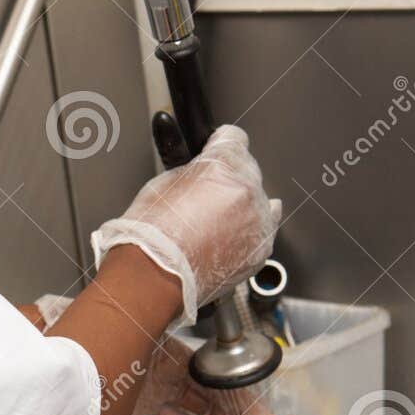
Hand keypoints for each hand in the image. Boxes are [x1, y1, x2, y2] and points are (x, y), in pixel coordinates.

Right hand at [91, 125, 280, 324]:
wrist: (155, 277)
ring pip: (259, 202)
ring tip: (213, 221)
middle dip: (230, 178)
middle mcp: (247, 189)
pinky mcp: (260, 250)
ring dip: (241, 206)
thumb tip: (199, 170)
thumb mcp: (164, 183)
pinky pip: (262, 231)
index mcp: (223, 164)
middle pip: (248, 170)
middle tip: (206, 193)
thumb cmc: (152, 234)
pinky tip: (227, 237)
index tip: (216, 148)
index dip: (220, 143)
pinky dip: (248, 232)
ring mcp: (258, 221)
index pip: (235, 138)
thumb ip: (192, 171)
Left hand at [118, 334, 282, 414]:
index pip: (217, 386)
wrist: (77, 353)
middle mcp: (160, 379)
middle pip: (203, 408)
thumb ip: (208, 373)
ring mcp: (142, 401)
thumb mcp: (171, 351)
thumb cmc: (119, 338)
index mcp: (175, 358)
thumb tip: (236, 380)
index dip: (243, 407)